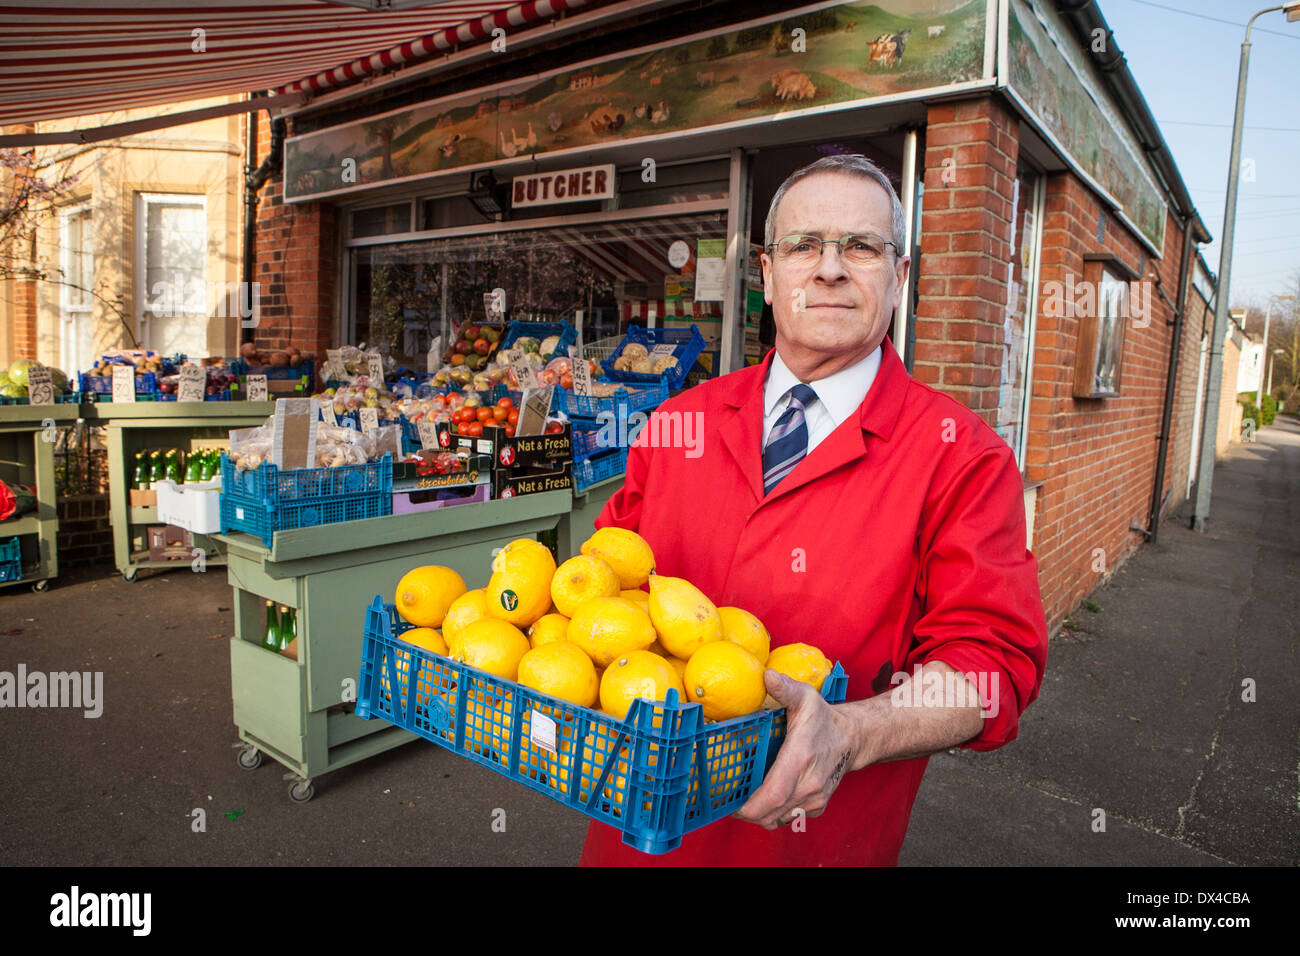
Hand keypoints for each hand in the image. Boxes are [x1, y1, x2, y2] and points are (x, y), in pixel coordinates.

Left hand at [733, 670, 861, 830]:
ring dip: (758, 814)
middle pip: (770, 813)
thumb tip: (766, 675)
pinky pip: (787, 817)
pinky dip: (772, 813)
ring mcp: (814, 799)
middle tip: (727, 800)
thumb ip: (785, 688)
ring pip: (777, 819)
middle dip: (745, 812)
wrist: (853, 739)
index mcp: (801, 758)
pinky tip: (763, 797)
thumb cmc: (825, 718)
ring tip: (742, 798)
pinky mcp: (817, 807)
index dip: (748, 805)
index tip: (729, 801)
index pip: (773, 794)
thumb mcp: (806, 697)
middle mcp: (809, 785)